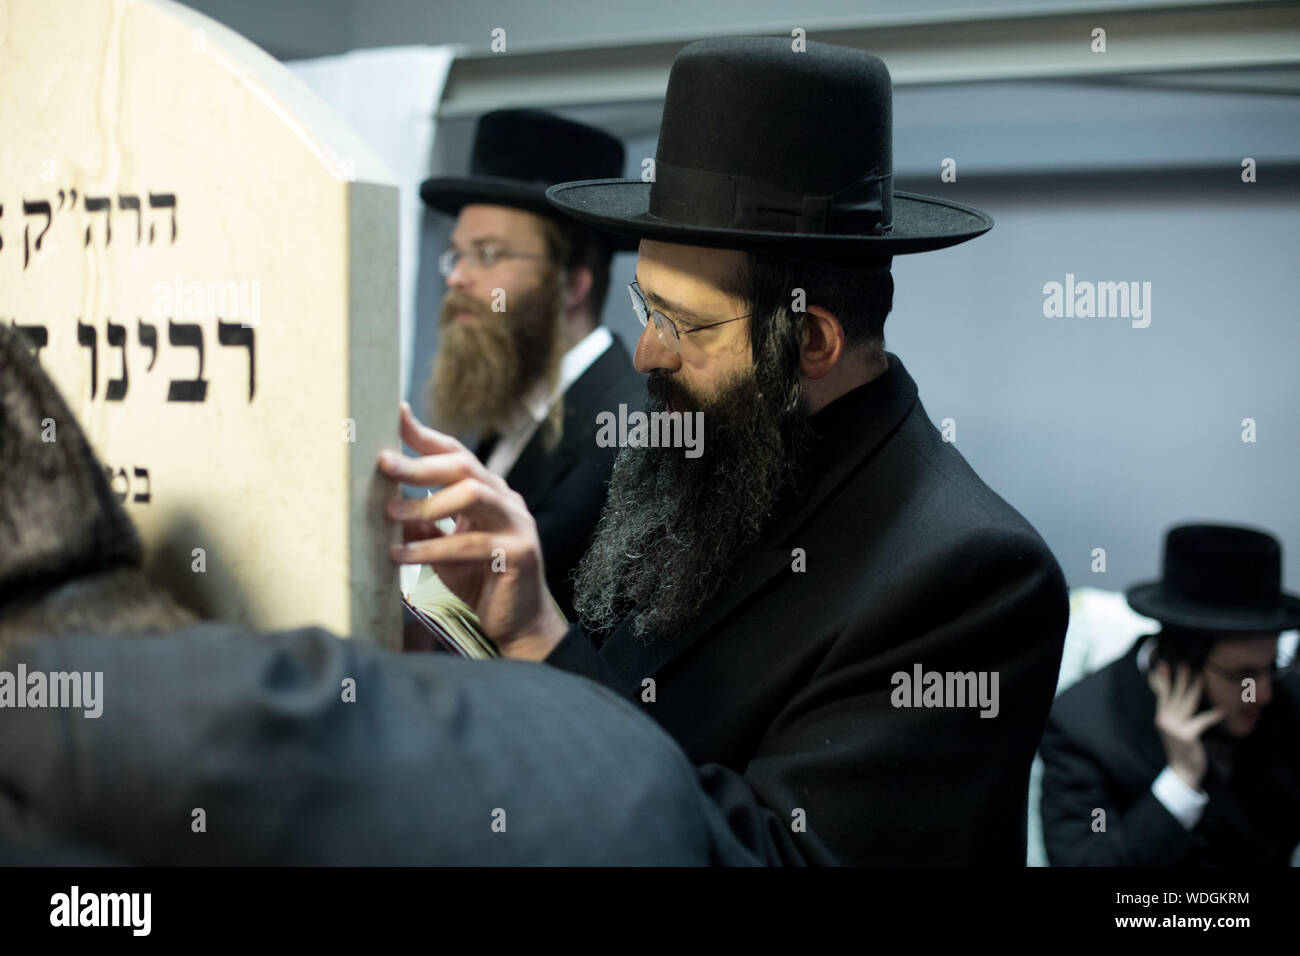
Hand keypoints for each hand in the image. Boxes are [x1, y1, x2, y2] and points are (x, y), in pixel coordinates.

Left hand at [377, 403, 568, 660]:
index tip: (396, 415)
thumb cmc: (481, 582)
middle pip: (464, 466)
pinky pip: (470, 543)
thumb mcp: (442, 550)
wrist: (519, 626)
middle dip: (420, 463)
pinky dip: (430, 548)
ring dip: (425, 502)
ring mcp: (517, 525)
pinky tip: (400, 555)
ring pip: (470, 495)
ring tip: (390, 513)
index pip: (458, 455)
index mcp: (490, 494)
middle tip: (384, 464)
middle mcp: (507, 501)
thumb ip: (421, 525)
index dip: (427, 436)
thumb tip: (385, 503)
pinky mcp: (519, 554)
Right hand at [1149, 660, 1223, 790]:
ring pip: (1187, 703)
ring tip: (1201, 677)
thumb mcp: (1172, 728)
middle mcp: (1165, 720)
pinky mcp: (1187, 736)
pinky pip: (1202, 721)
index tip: (1163, 664)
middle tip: (1186, 664)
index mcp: (1161, 717)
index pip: (1161, 693)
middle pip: (1174, 694)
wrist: (1183, 771)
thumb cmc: (1181, 748)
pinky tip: (1221, 711)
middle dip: (1180, 678)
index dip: (1162, 679)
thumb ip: (1173, 712)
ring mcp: (1174, 728)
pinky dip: (1212, 716)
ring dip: (1195, 689)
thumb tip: (1179, 696)